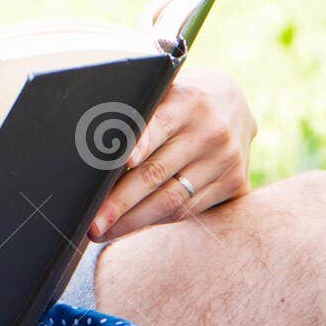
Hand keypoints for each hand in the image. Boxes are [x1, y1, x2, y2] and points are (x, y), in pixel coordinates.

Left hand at [90, 65, 255, 241]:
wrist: (230, 108)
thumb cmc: (175, 103)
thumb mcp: (161, 94)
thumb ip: (134, 112)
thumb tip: (91, 143)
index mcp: (188, 102)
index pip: (158, 125)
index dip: (139, 144)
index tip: (122, 163)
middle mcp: (211, 131)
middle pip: (157, 172)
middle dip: (120, 201)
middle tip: (92, 222)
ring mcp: (226, 161)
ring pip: (171, 200)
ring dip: (132, 221)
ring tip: (103, 231)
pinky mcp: (234, 184)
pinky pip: (187, 211)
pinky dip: (154, 221)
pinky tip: (130, 227)